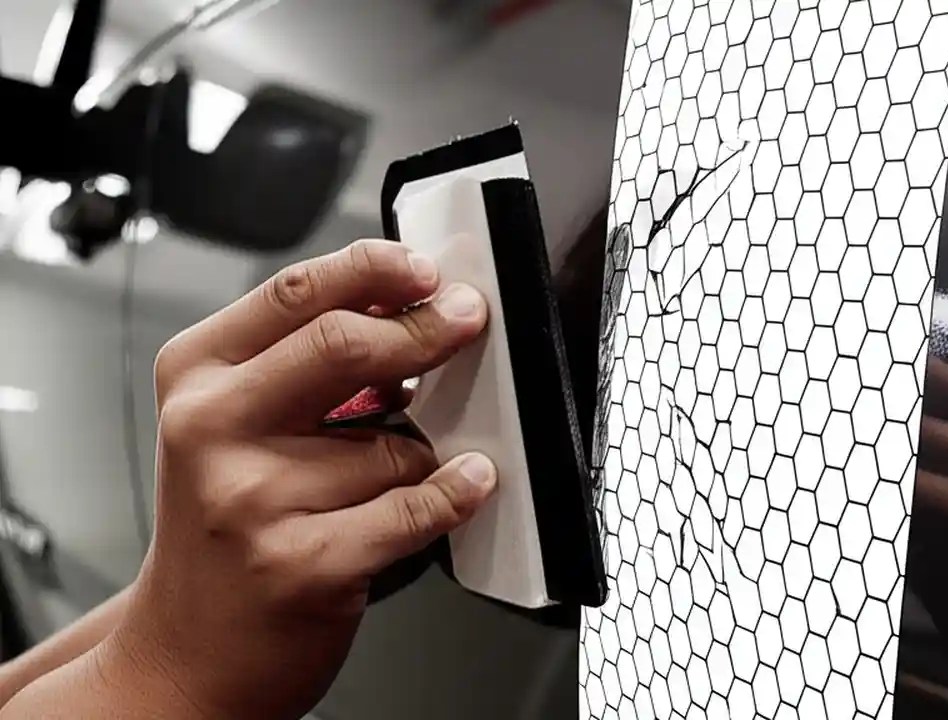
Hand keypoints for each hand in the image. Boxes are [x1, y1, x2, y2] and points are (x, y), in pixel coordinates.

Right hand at [107, 239, 495, 718]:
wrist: (190, 651)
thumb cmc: (226, 528)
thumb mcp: (237, 422)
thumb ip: (303, 360)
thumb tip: (404, 306)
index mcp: (197, 375)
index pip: (295, 293)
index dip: (375, 270)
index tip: (426, 270)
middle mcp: (212, 429)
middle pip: (342, 344)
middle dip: (424, 328)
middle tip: (466, 318)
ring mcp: (253, 500)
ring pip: (394, 445)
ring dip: (421, 456)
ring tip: (384, 483)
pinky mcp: (302, 563)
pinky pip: (415, 507)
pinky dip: (457, 491)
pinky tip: (468, 481)